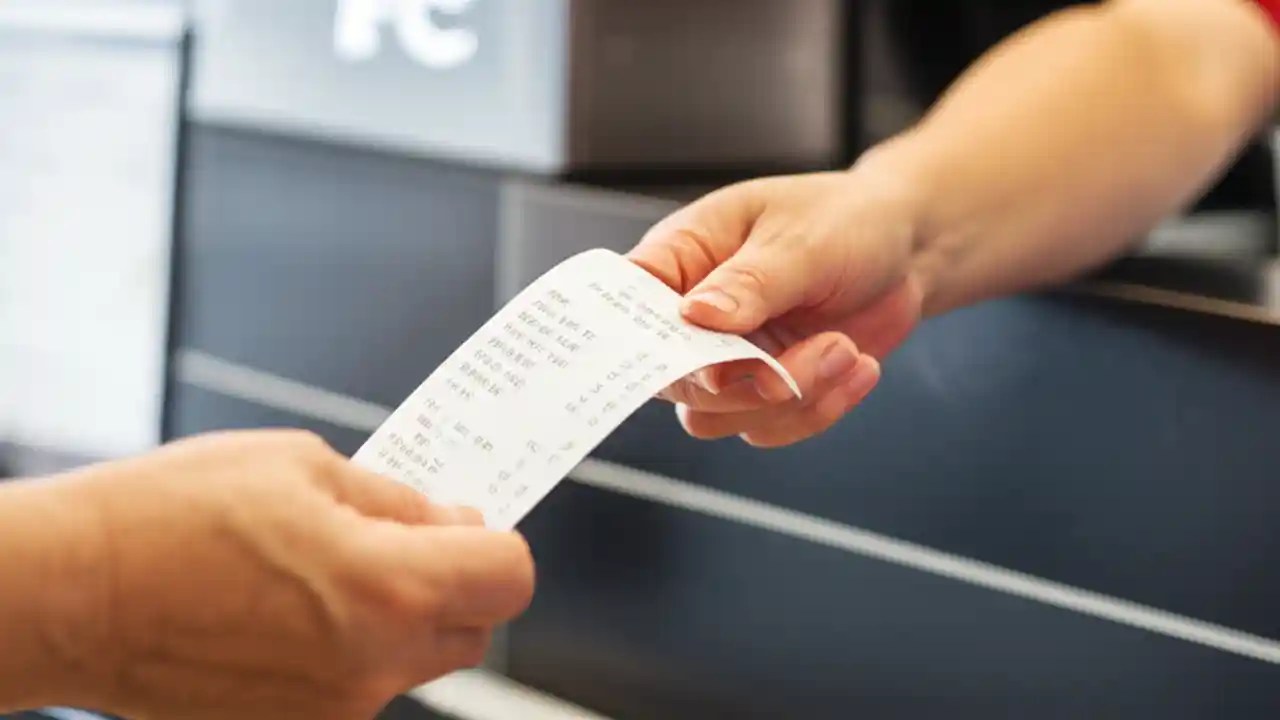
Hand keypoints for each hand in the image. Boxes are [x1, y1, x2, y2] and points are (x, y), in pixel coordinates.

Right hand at [52, 430, 533, 719]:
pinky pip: (357, 686)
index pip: (509, 578)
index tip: (465, 526)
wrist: (70, 592)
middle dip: (454, 582)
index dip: (493, 543)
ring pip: (414, 661)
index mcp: (387, 587)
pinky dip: (348, 650)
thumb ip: (395, 499)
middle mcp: (371, 665)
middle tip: (399, 540)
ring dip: (398, 617)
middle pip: (473, 628)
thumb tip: (444, 519)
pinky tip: (291, 613)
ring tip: (323, 573)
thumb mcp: (301, 465)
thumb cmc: (167, 518)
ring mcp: (333, 709)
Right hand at [630, 158, 925, 446]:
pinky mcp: (765, 389)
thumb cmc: (845, 219)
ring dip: (789, 399)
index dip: (641, 342)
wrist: (906, 249)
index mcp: (681, 256)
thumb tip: (696, 315)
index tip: (699, 358)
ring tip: (845, 351)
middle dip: (747, 381)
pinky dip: (818, 409)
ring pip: (716, 416)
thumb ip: (750, 281)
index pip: (627, 306)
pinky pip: (767, 428)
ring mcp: (728, 357)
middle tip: (822, 348)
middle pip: (673, 379)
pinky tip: (857, 366)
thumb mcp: (802, 239)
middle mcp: (692, 315)